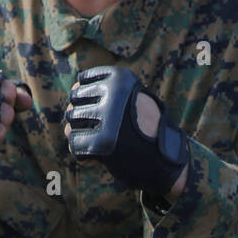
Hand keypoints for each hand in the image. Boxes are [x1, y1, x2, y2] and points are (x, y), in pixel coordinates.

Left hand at [64, 66, 188, 205]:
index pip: (81, 81)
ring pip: (71, 122)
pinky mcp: (102, 142)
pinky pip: (74, 144)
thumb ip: (103, 90)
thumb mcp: (132, 97)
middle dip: (81, 117)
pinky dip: (82, 153)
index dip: (88, 99)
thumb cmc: (145, 128)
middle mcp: (113, 93)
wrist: (165, 159)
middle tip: (101, 130)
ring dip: (81, 135)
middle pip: (74, 101)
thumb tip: (72, 89)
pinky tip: (96, 157)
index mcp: (120, 78)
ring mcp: (108, 118)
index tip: (105, 111)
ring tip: (99, 143)